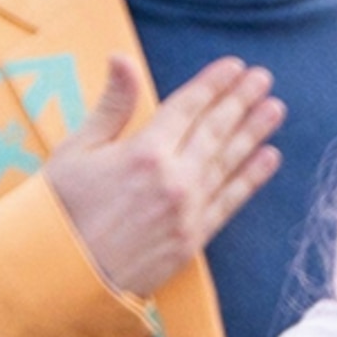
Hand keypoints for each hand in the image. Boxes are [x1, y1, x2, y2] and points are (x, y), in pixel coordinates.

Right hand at [44, 51, 282, 298]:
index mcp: (143, 152)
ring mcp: (187, 212)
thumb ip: (110, 106)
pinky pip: (230, 202)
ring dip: (254, 133)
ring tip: (275, 109)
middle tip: (264, 78)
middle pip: (215, 131)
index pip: (188, 108)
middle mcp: (173, 180)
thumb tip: (122, 58)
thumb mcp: (76, 151)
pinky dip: (251, 178)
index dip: (213, 84)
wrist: (64, 279)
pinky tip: (269, 158)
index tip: (235, 66)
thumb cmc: (60, 212)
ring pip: (229, 163)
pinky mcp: (192, 240)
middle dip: (241, 101)